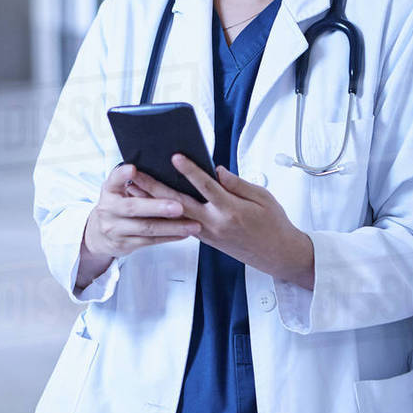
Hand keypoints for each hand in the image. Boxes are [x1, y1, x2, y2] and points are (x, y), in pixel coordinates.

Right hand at [85, 163, 201, 257]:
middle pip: (133, 208)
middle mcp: (109, 209)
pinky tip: (184, 233)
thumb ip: (133, 181)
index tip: (133, 169)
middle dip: (157, 207)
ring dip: (172, 227)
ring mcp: (116, 229)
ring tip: (193, 224)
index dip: (122, 175)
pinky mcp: (125, 244)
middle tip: (179, 207)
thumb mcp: (116, 189)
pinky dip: (169, 237)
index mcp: (109, 190)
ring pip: (147, 228)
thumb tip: (162, 166)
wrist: (99, 234)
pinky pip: (150, 241)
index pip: (114, 180)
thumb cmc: (117, 205)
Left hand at [126, 154, 315, 289]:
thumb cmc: (274, 224)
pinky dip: (165, 214)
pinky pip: (181, 224)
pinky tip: (153, 204)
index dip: (190, 170)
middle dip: (155, 187)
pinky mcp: (205, 239)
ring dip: (153, 202)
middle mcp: (215, 223)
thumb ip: (238, 184)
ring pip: (174, 215)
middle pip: (179, 203)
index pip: (206, 186)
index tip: (175, 156)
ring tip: (134, 188)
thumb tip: (217, 170)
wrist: (278, 255)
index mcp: (232, 210)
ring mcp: (208, 233)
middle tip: (136, 174)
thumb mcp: (263, 198)